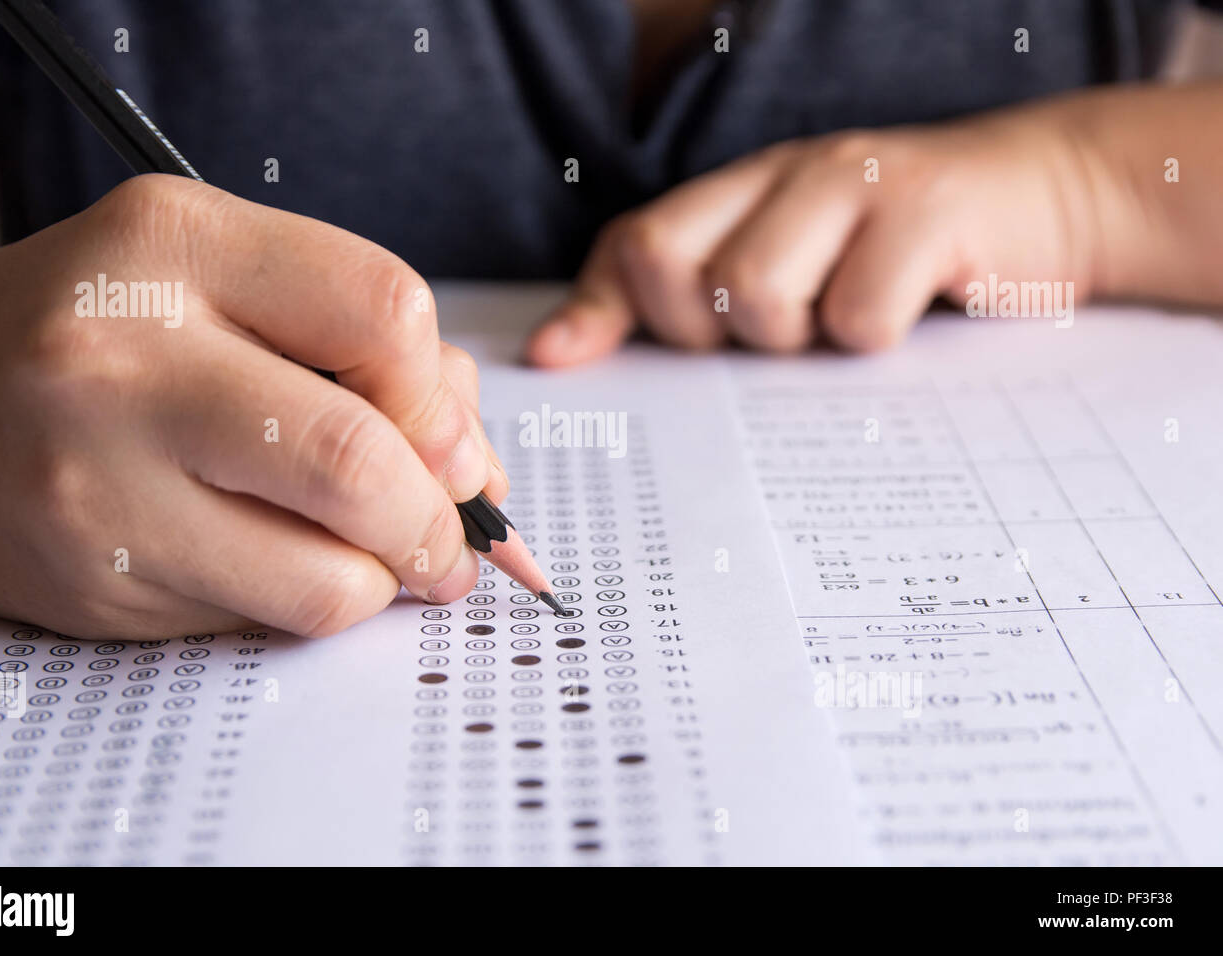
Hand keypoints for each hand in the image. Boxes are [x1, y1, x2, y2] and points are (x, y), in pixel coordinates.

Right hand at [0, 175, 507, 638]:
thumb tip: (475, 469)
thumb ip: (364, 345)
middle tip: (446, 536)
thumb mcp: (228, 275)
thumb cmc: (109, 327)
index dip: (446, 397)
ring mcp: (98, 487)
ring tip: (370, 552)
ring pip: (322, 580)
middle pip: (357, 464)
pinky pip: (259, 623)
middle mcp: (123, 364)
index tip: (447, 440)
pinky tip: (274, 558)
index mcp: (177, 247)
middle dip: (436, 521)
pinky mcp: (96, 587)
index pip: (385, 315)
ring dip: (382, 580)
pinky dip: (304, 601)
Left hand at [527, 104, 1102, 362]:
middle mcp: (785, 174)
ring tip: (843, 323)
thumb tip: (558, 352)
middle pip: (669, 265)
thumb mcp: (792, 267)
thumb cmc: (899, 255)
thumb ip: (687, 302)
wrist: (1046, 199)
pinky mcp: (926, 211)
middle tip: (773, 338)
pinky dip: (876, 342)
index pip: (633, 243)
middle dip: (703, 332)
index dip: (598, 310)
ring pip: (755, 294)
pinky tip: (907, 316)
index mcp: (743, 190)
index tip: (565, 364)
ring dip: (796, 340)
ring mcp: (854, 184)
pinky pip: (858, 317)